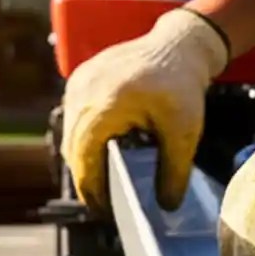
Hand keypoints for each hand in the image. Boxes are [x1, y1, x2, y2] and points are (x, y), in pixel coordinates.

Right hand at [61, 9, 227, 214]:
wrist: (178, 45)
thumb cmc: (182, 85)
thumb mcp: (185, 132)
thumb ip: (174, 172)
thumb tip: (166, 206)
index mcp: (106, 104)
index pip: (85, 157)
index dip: (91, 188)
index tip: (104, 210)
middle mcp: (84, 90)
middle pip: (72, 148)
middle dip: (86, 178)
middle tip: (104, 204)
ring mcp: (78, 82)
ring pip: (69, 133)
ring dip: (82, 159)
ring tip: (102, 182)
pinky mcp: (79, 77)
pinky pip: (73, 116)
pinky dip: (83, 138)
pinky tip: (100, 153)